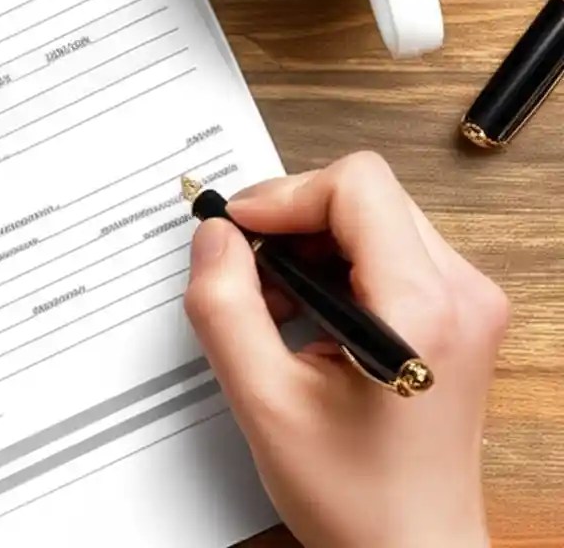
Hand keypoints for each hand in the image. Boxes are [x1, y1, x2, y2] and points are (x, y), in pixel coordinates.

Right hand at [185, 152, 506, 547]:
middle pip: (366, 196)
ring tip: (274, 304)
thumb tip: (214, 239)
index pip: (356, 186)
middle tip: (247, 268)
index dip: (283, 196)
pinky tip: (306, 315)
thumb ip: (225, 309)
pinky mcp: (458, 315)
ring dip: (312, 246)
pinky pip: (390, 253)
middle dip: (293, 220)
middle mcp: (462, 294)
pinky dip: (336, 267)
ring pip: (375, 218)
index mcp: (423, 308)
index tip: (238, 230)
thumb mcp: (263, 402)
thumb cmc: (358, 496)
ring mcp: (467, 303)